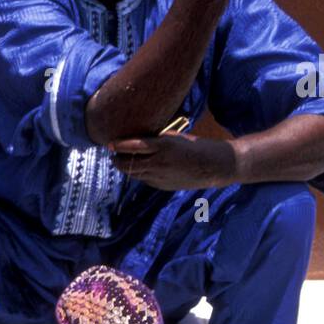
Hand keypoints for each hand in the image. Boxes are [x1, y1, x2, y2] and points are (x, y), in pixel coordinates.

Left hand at [110, 133, 237, 190]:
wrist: (214, 166)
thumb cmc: (196, 146)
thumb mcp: (175, 137)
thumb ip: (156, 139)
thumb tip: (136, 139)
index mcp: (164, 146)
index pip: (134, 146)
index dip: (119, 145)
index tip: (109, 143)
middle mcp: (159, 162)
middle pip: (129, 163)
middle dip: (118, 159)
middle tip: (114, 153)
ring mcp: (160, 176)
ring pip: (134, 174)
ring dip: (126, 167)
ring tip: (121, 160)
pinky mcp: (162, 186)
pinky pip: (144, 180)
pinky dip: (138, 173)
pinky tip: (139, 167)